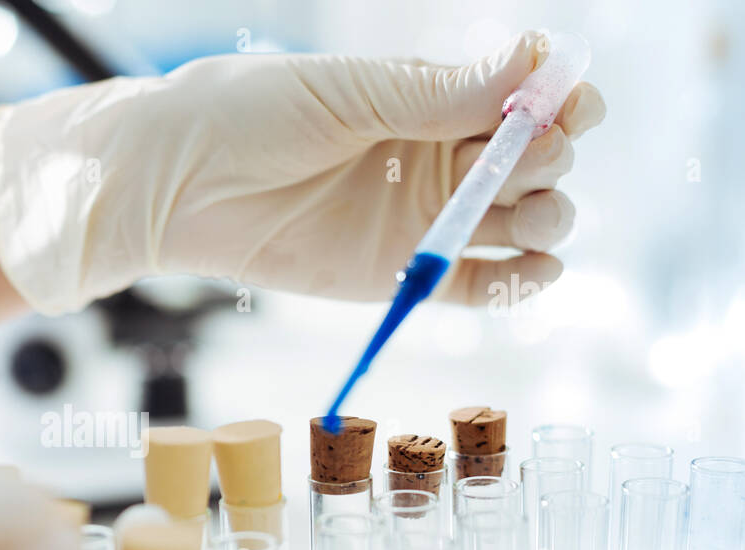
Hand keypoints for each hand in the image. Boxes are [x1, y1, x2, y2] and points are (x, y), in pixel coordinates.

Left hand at [0, 31, 604, 313]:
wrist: (175, 185)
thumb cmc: (247, 115)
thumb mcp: (346, 93)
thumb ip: (436, 93)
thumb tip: (536, 65)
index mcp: (428, 99)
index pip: (524, 100)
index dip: (562, 104)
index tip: (572, 109)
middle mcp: (435, 157)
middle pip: (533, 163)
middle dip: (549, 162)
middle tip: (529, 163)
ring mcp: (419, 219)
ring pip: (518, 223)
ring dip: (548, 219)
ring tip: (531, 218)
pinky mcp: (395, 274)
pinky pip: (475, 285)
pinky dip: (516, 283)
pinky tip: (531, 272)